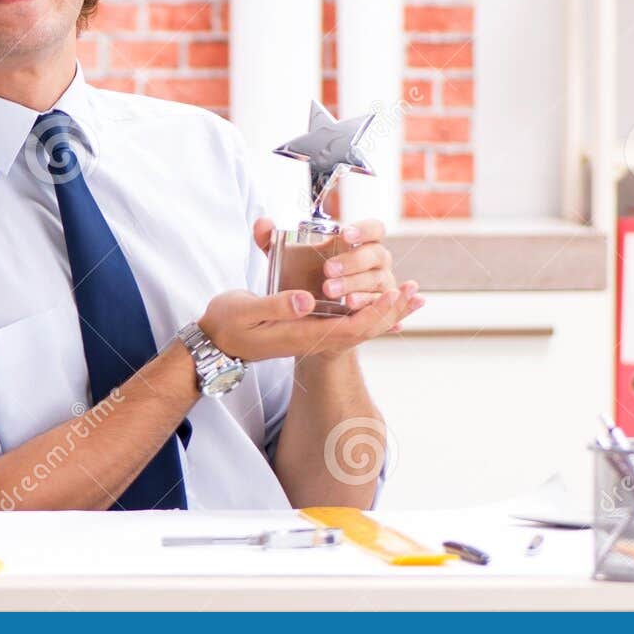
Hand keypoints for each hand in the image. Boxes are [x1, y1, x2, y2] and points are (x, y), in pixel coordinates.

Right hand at [200, 276, 423, 367]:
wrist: (216, 342)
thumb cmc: (228, 323)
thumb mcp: (247, 311)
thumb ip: (277, 306)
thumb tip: (308, 300)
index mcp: (302, 335)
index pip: (350, 328)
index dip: (377, 312)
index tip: (396, 293)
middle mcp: (313, 338)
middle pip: (364, 328)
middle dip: (392, 310)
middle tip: (417, 291)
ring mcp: (313, 335)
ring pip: (360, 325)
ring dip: (387, 311)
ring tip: (411, 295)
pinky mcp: (310, 328)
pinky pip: (349, 322)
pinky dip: (370, 312)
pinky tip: (384, 303)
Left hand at [253, 216, 398, 311]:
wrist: (316, 310)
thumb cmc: (308, 276)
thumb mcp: (286, 259)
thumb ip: (272, 240)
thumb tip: (262, 224)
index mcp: (361, 243)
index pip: (374, 229)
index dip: (364, 229)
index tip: (344, 235)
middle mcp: (376, 262)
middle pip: (377, 255)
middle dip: (353, 261)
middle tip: (327, 269)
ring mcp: (380, 285)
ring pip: (378, 281)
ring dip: (356, 285)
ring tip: (330, 290)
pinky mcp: (378, 307)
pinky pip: (379, 305)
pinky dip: (366, 304)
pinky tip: (348, 305)